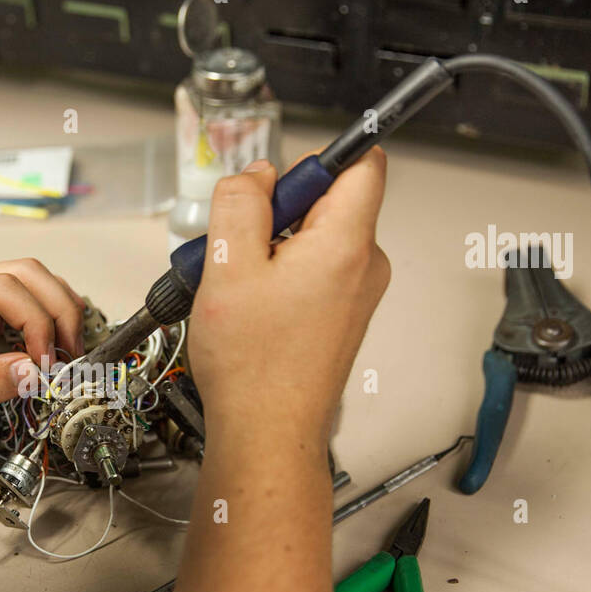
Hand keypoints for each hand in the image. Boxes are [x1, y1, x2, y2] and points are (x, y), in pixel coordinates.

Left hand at [0, 258, 84, 453]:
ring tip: (68, 351)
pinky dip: (43, 330)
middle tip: (73, 349)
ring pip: (27, 289)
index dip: (36, 319)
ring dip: (55, 314)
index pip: (4, 286)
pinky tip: (51, 353)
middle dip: (57, 307)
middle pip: (24, 274)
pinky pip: (18, 317)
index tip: (45, 360)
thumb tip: (33, 370)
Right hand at [187, 150, 389, 453]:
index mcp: (346, 244)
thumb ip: (240, 203)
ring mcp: (356, 294)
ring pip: (315, 238)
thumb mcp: (226, 267)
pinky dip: (279, 278)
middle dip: (278, 211)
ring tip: (240, 288)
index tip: (279, 181)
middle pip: (330, 201)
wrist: (268, 433)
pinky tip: (251, 308)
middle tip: (241, 248)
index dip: (316, 158)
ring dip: (272, 248)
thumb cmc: (254, 367)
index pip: (363, 161)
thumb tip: (256, 175)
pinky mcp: (341, 316)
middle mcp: (364, 266)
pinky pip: (313, 272)